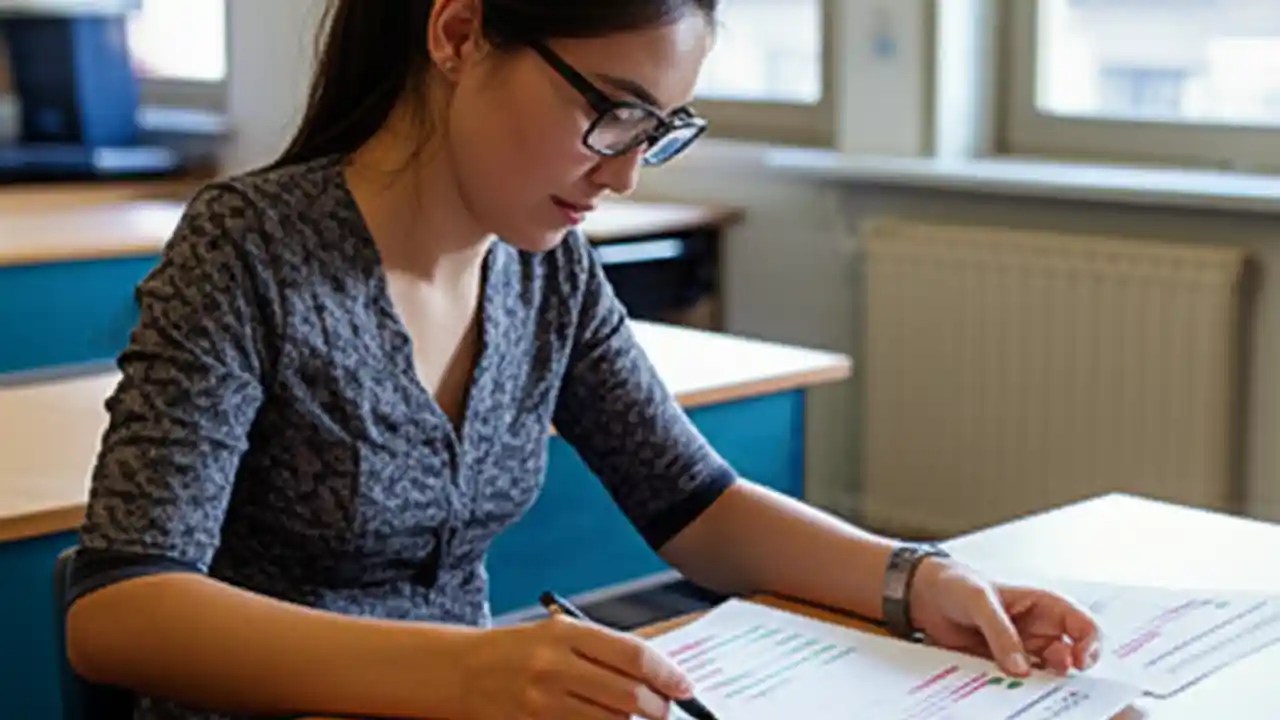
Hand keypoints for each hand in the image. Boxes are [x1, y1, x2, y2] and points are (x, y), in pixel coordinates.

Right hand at [455, 614, 692, 719]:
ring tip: (633, 718)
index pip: (633, 654)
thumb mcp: (556, 634)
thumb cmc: (515, 651)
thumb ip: (602, 651)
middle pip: (628, 695)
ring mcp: (541, 703)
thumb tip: (656, 674)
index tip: (684, 687)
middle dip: (656, 707)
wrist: (459, 671)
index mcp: (565, 634)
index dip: (666, 674)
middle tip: (664, 710)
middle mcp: (554, 666)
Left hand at [907, 559, 1102, 677]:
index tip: (1078, 662)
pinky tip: (1003, 693)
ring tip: (1021, 690)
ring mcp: (1022, 651)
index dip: (1089, 645)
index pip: (1084, 626)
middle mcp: (1039, 631)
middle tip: (1047, 682)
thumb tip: (1020, 667)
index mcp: (1045, 606)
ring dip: (1038, 685)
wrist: (926, 595)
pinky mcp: (1002, 666)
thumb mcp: (979, 600)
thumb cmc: (958, 583)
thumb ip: (1000, 631)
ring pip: (1044, 676)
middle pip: (1069, 658)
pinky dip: (1013, 691)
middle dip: (1064, 673)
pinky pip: (1016, 684)